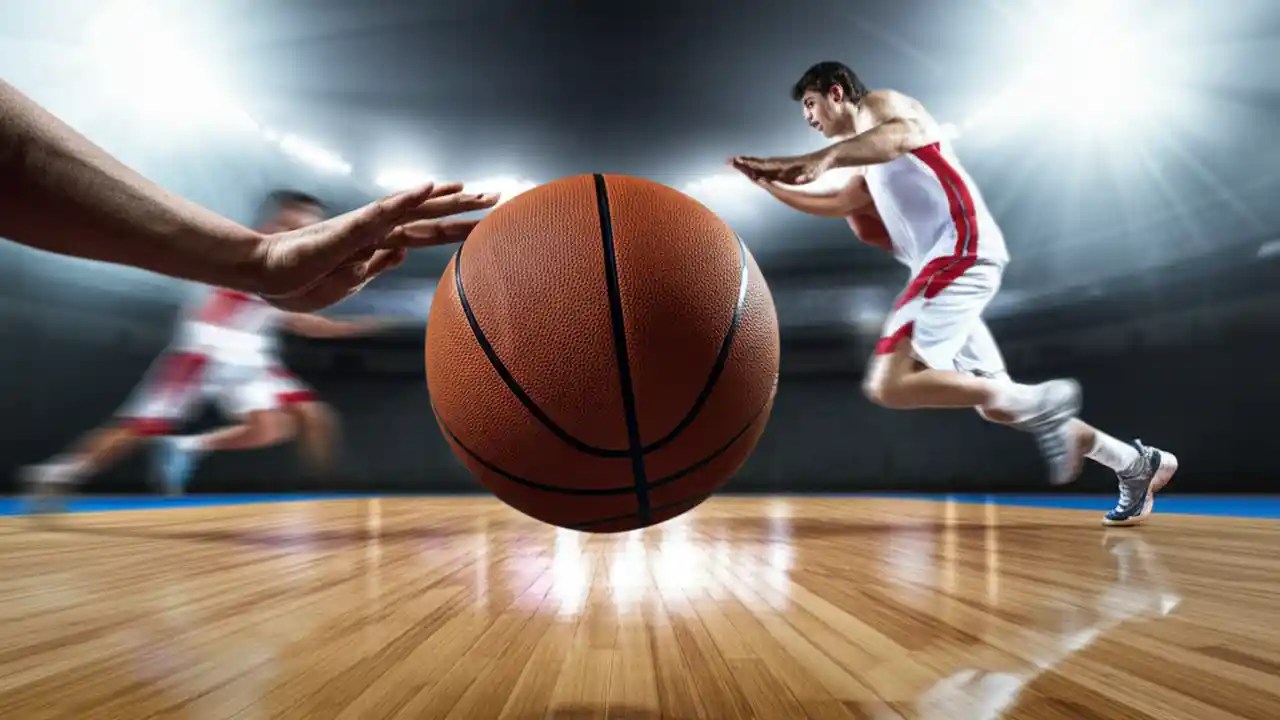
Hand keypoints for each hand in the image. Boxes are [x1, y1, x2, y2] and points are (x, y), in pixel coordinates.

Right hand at [251, 182, 499, 310]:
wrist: (263, 275)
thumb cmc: (300, 280)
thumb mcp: (348, 281)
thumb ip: (375, 265)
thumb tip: (402, 255)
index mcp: (376, 244)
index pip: (423, 230)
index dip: (453, 222)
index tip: (482, 214)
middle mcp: (374, 231)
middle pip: (427, 216)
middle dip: (463, 208)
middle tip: (499, 196)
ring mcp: (362, 229)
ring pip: (412, 210)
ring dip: (444, 199)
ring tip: (475, 190)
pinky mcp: (347, 232)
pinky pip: (381, 213)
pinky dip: (405, 199)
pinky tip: (427, 187)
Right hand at [728, 151, 831, 185]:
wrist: (824, 158)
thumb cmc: (818, 167)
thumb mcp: (813, 173)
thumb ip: (805, 176)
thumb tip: (800, 179)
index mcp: (784, 166)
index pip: (763, 165)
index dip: (750, 165)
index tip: (739, 162)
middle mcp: (780, 163)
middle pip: (758, 163)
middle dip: (743, 162)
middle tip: (728, 160)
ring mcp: (780, 164)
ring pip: (760, 164)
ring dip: (747, 163)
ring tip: (734, 161)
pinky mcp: (782, 167)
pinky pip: (765, 167)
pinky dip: (755, 166)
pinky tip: (751, 167)